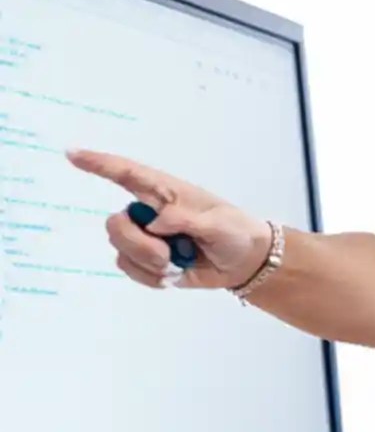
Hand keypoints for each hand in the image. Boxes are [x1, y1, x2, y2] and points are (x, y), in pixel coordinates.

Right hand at [67, 149, 271, 288]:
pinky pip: (129, 268)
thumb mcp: (220, 224)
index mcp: (167, 193)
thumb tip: (155, 222)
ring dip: (148, 262)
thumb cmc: (236, 232)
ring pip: (120, 247)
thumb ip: (187, 220)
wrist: (245, 262)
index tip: (73, 155)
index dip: (99, 164)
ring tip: (177, 264)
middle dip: (137, 244)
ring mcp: (146, 237)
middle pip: (116, 223)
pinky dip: (150, 276)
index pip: (128, 174)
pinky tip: (172, 275)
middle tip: (167, 255)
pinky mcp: (147, 260)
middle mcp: (150, 212)